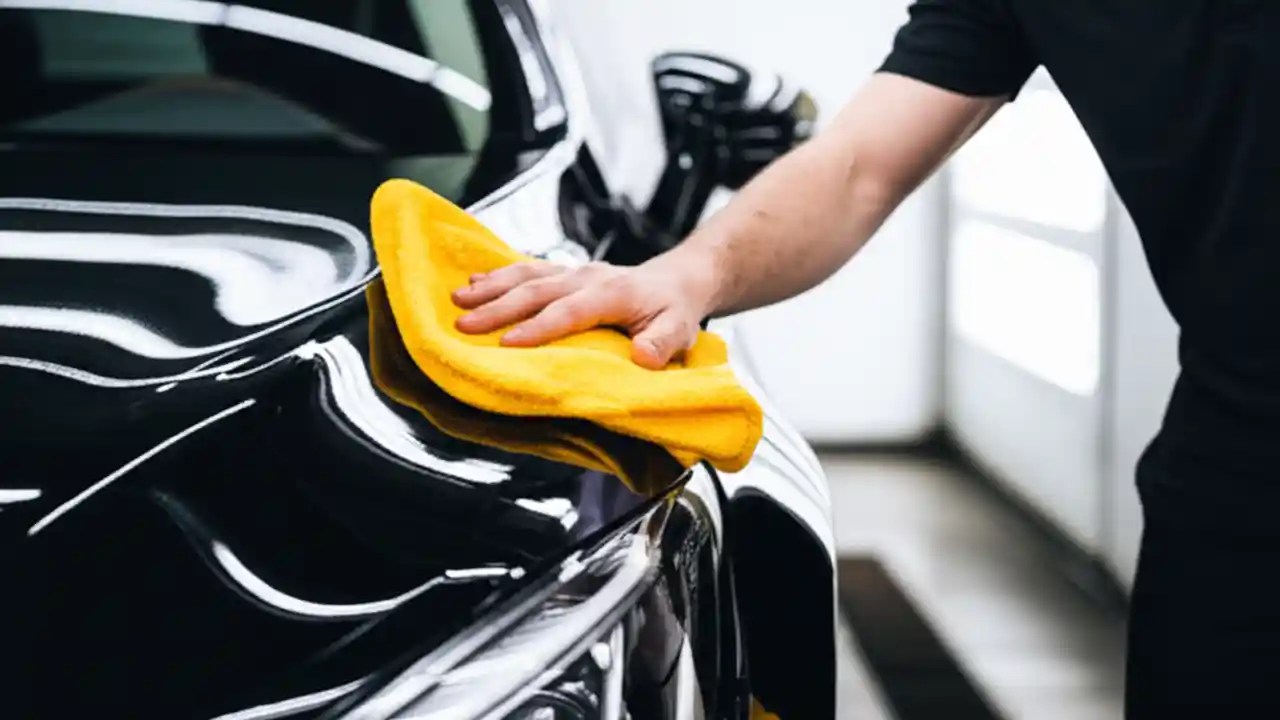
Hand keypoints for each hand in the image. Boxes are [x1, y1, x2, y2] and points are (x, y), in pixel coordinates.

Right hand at [451, 258, 717, 369]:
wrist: (677, 280)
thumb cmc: (675, 311)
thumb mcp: (680, 330)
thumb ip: (663, 343)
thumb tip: (644, 356)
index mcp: (613, 293)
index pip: (570, 311)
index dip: (538, 328)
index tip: (506, 344)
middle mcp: (588, 277)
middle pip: (537, 290)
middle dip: (498, 308)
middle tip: (462, 325)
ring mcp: (574, 272)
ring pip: (526, 275)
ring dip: (490, 288)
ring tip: (458, 300)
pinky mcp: (565, 272)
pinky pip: (528, 269)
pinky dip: (499, 276)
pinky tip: (473, 283)